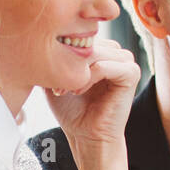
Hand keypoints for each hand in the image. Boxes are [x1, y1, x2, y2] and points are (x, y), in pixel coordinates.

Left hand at [44, 37, 139, 152]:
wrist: (86, 136)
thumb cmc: (71, 110)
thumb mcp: (55, 76)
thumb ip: (51, 55)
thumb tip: (38, 35)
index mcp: (101, 49)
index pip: (79, 34)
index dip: (62, 52)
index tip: (50, 78)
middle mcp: (116, 52)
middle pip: (88, 41)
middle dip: (69, 62)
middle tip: (58, 86)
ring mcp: (126, 61)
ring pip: (95, 51)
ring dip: (78, 71)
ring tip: (67, 89)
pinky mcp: (132, 73)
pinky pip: (105, 65)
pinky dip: (89, 78)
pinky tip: (79, 91)